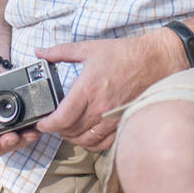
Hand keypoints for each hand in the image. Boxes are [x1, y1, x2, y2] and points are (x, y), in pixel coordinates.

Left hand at [32, 27, 179, 151]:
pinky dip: (90, 143)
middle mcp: (100, 108)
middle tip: (52, 123)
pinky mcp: (122, 122)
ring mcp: (112, 118)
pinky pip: (103, 143)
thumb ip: (60, 51)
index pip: (62, 118)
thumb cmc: (122, 54)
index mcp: (88, 89)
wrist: (154, 61)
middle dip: (57, 130)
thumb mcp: (88, 49)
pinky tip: (86, 135)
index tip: (41, 123)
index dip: (47, 125)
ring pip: (86, 140)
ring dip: (72, 138)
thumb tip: (39, 51)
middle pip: (71, 132)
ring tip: (67, 129)